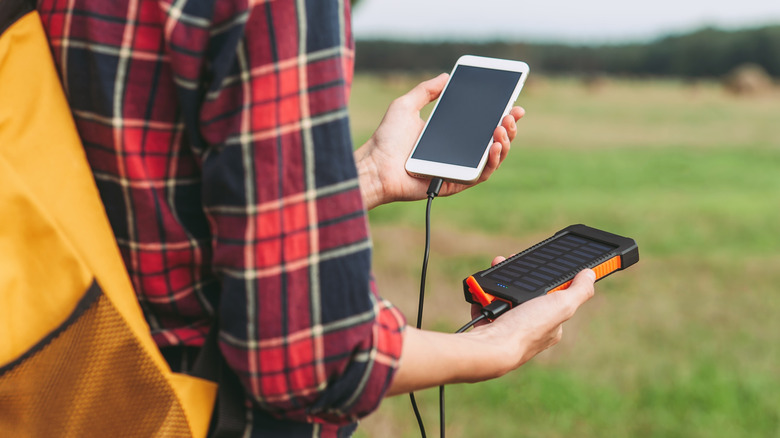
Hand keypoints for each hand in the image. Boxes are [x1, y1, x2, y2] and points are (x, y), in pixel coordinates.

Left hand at [354, 73, 524, 209]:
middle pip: (492, 140)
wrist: (376, 165)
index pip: (480, 123)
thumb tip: (446, 75)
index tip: (512, 103)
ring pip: (492, 157)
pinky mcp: (456, 183)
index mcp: (448, 133)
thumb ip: (426, 90)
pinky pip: (481, 174)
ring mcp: (458, 167)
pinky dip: (492, 161)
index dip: (500, 114)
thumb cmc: (386, 139)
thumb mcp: (405, 105)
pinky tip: (495, 146)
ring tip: (504, 127)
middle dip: (508, 126)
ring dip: (505, 142)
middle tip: (512, 114)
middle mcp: (456, 151)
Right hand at [386, 267, 594, 394]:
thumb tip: (591, 275)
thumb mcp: (561, 306)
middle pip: (527, 294)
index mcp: (551, 326)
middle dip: (519, 276)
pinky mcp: (488, 327)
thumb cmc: (526, 330)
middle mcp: (530, 329)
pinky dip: (482, 294)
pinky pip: (484, 304)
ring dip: (499, 279)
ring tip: (496, 267)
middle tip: (511, 260)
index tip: (540, 264)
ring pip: (504, 296)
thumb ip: (579, 291)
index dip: (547, 278)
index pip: (554, 297)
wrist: (489, 348)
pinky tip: (481, 288)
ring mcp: (507, 328)